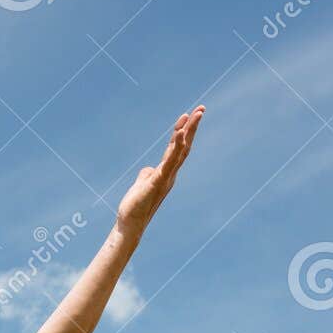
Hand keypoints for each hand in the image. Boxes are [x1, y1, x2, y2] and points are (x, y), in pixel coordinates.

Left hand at [116, 106, 203, 239]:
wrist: (130, 224)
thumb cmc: (135, 206)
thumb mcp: (142, 184)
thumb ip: (147, 174)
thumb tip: (149, 169)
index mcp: (166, 173)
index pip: (177, 148)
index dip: (183, 131)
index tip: (188, 115)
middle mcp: (170, 174)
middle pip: (184, 146)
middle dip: (192, 127)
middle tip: (201, 109)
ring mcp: (165, 178)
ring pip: (180, 151)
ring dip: (187, 132)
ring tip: (194, 115)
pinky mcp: (157, 182)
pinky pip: (169, 162)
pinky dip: (175, 148)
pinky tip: (179, 134)